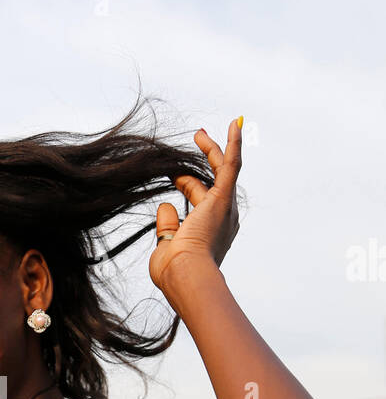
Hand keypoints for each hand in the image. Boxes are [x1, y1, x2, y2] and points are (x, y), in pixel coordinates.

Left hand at [149, 117, 241, 296]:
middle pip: (211, 183)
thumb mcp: (166, 245)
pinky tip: (233, 125)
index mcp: (212, 232)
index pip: (200, 200)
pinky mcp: (223, 197)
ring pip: (222, 170)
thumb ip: (167, 225)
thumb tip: (165, 205)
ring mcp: (226, 207)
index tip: (174, 176)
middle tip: (194, 141)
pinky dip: (233, 144)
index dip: (188, 185)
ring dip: (211, 150)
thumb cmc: (174, 269)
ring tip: (199, 133)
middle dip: (202, 163)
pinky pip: (231, 165)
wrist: (185, 273)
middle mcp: (224, 218)